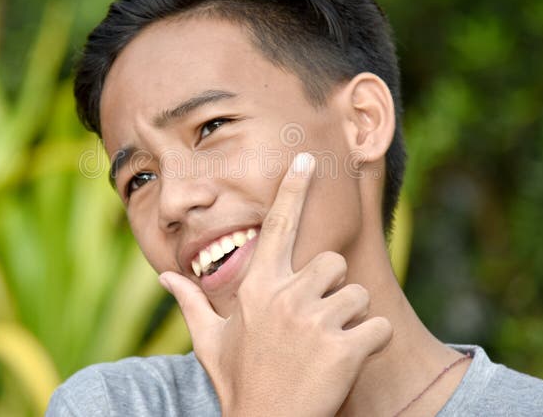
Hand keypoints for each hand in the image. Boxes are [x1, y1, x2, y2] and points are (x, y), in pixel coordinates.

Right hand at [160, 153, 392, 416]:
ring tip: (327, 348)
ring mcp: (316, 321)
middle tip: (313, 326)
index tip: (307, 159)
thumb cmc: (240, 384)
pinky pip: (378, 327)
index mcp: (257, 287)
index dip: (293, 189)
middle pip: (333, 263)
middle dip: (331, 290)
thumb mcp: (210, 342)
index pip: (279, 225)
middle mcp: (286, 296)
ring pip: (359, 295)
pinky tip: (347, 364)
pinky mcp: (346, 347)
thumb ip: (190, 302)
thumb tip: (163, 275)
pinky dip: (371, 344)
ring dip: (351, 320)